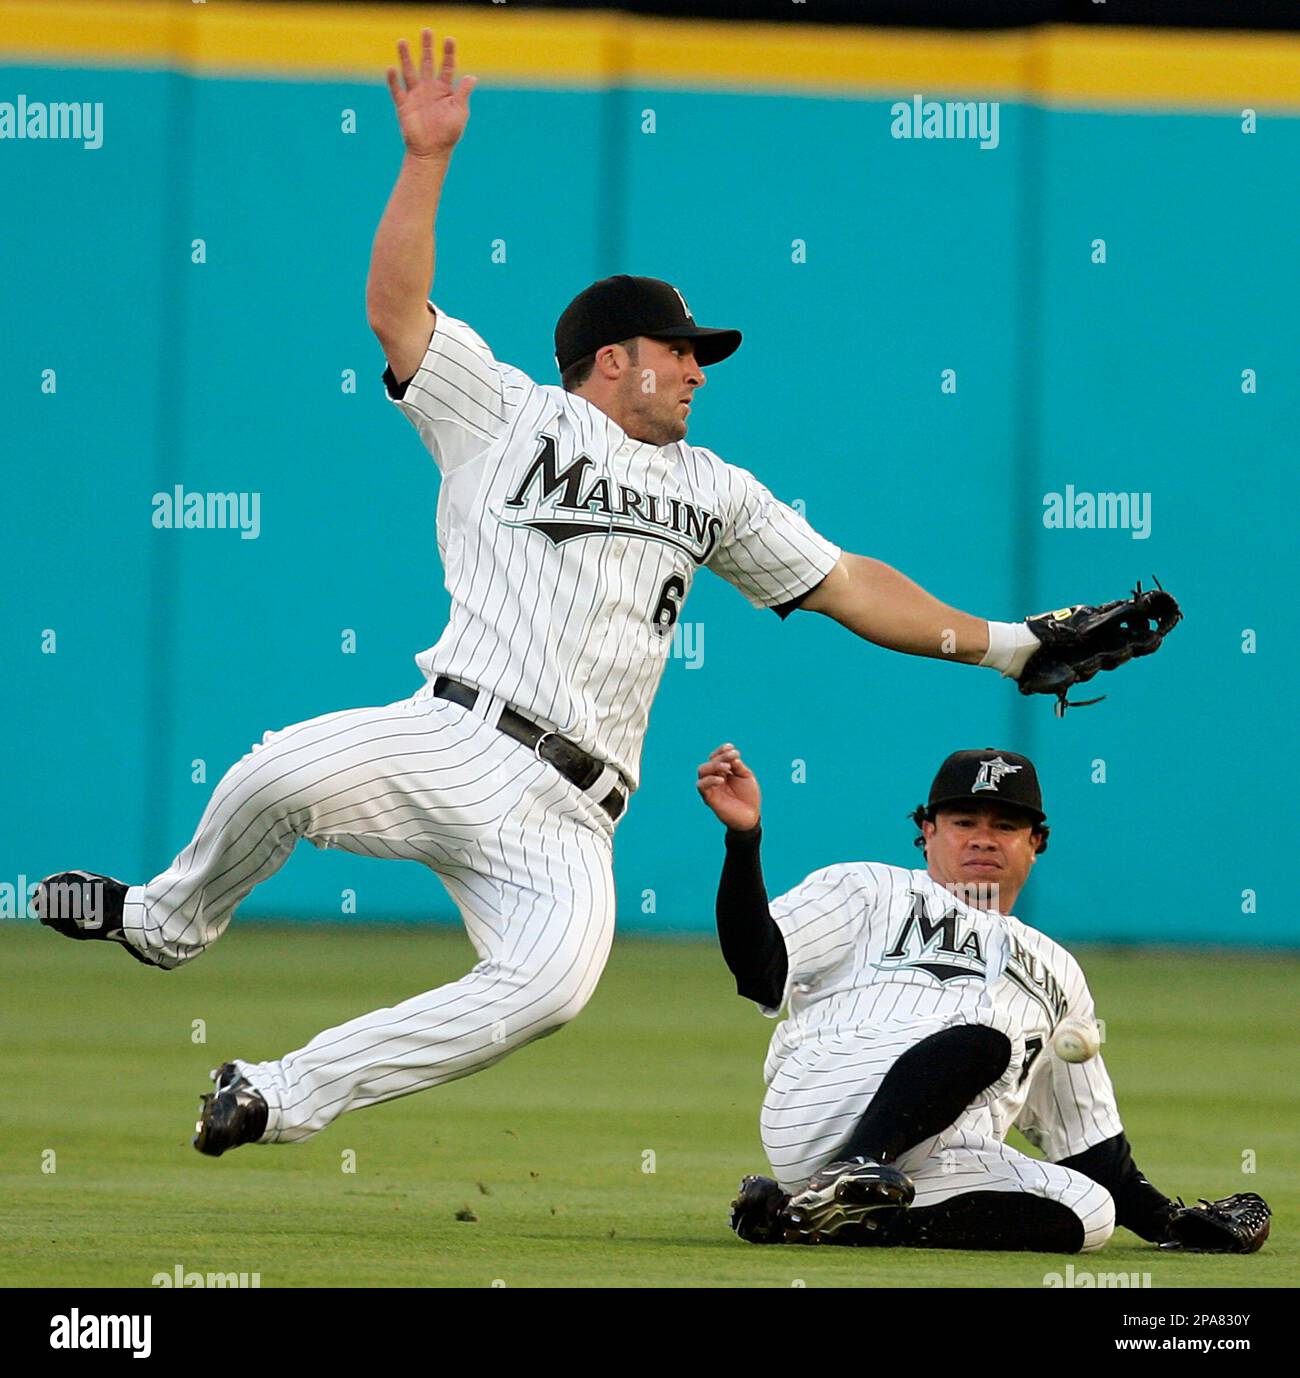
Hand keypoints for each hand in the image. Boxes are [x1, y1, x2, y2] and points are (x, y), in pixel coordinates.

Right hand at [385, 30, 476, 158]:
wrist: (431, 152)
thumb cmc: (448, 134)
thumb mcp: (459, 112)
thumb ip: (463, 93)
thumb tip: (472, 77)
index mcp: (444, 90)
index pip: (447, 67)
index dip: (448, 53)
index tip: (449, 39)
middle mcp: (429, 89)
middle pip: (427, 63)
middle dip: (427, 47)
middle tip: (426, 31)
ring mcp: (415, 96)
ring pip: (409, 71)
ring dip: (406, 57)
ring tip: (402, 41)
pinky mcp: (403, 106)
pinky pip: (397, 90)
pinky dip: (393, 80)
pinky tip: (391, 68)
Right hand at [696, 744, 760, 830]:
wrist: (750, 816)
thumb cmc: (749, 796)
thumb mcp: (746, 777)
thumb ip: (738, 767)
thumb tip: (732, 758)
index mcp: (723, 772)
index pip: (716, 757)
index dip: (721, 750)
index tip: (731, 747)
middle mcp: (714, 778)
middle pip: (709, 762)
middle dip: (720, 757)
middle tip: (734, 756)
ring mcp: (711, 788)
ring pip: (702, 771)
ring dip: (714, 766)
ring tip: (727, 768)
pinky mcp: (709, 798)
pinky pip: (702, 786)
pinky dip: (710, 780)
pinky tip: (722, 779)